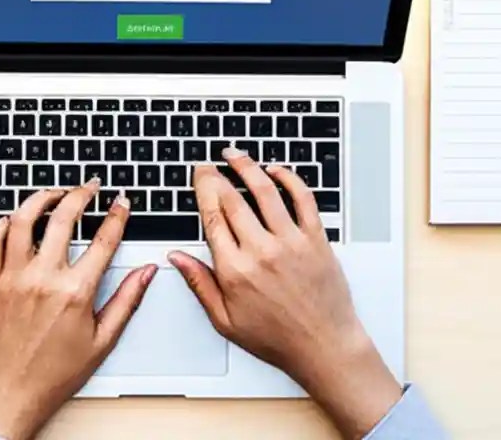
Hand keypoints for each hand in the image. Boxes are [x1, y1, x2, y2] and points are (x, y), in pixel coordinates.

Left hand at [0, 179, 156, 439]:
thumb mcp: (103, 340)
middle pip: (63, 218)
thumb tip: (146, 272)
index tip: (121, 202)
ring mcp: (13, 278)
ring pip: (23, 219)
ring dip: (41, 198)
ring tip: (54, 193)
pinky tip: (18, 219)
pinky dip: (5, 222)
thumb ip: (127, 300)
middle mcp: (42, 280)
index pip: (103, 240)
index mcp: (75, 293)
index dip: (116, 215)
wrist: (10, 392)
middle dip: (81, 193)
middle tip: (89, 186)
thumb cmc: (54, 373)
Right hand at [168, 149, 402, 438]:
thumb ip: (199, 284)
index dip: (202, 190)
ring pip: (265, 190)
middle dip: (217, 176)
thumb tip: (177, 258)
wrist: (323, 346)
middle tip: (210, 164)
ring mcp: (291, 242)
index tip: (198, 176)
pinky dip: (289, 179)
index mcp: (235, 271)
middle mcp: (261, 251)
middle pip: (233, 199)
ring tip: (236, 156)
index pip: (212, 217)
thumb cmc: (277, 338)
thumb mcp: (225, 320)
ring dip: (248, 167)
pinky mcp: (316, 239)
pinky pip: (303, 198)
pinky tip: (277, 170)